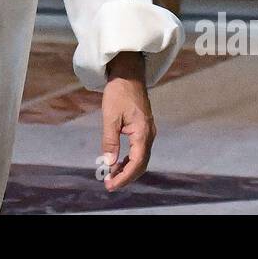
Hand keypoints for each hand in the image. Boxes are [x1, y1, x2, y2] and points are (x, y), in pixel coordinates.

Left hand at [99, 52, 154, 191]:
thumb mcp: (110, 116)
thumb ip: (110, 140)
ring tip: (111, 176)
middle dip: (126, 176)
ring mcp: (148, 132)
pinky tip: (118, 162)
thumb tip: (108, 163)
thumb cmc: (118, 92)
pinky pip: (139, 150)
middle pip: (141, 164)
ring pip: (140, 158)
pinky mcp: (144, 129)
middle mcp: (149, 134)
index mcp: (143, 133)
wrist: (128, 74)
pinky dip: (129, 159)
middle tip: (109, 184)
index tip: (110, 184)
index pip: (136, 163)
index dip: (124, 176)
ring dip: (127, 169)